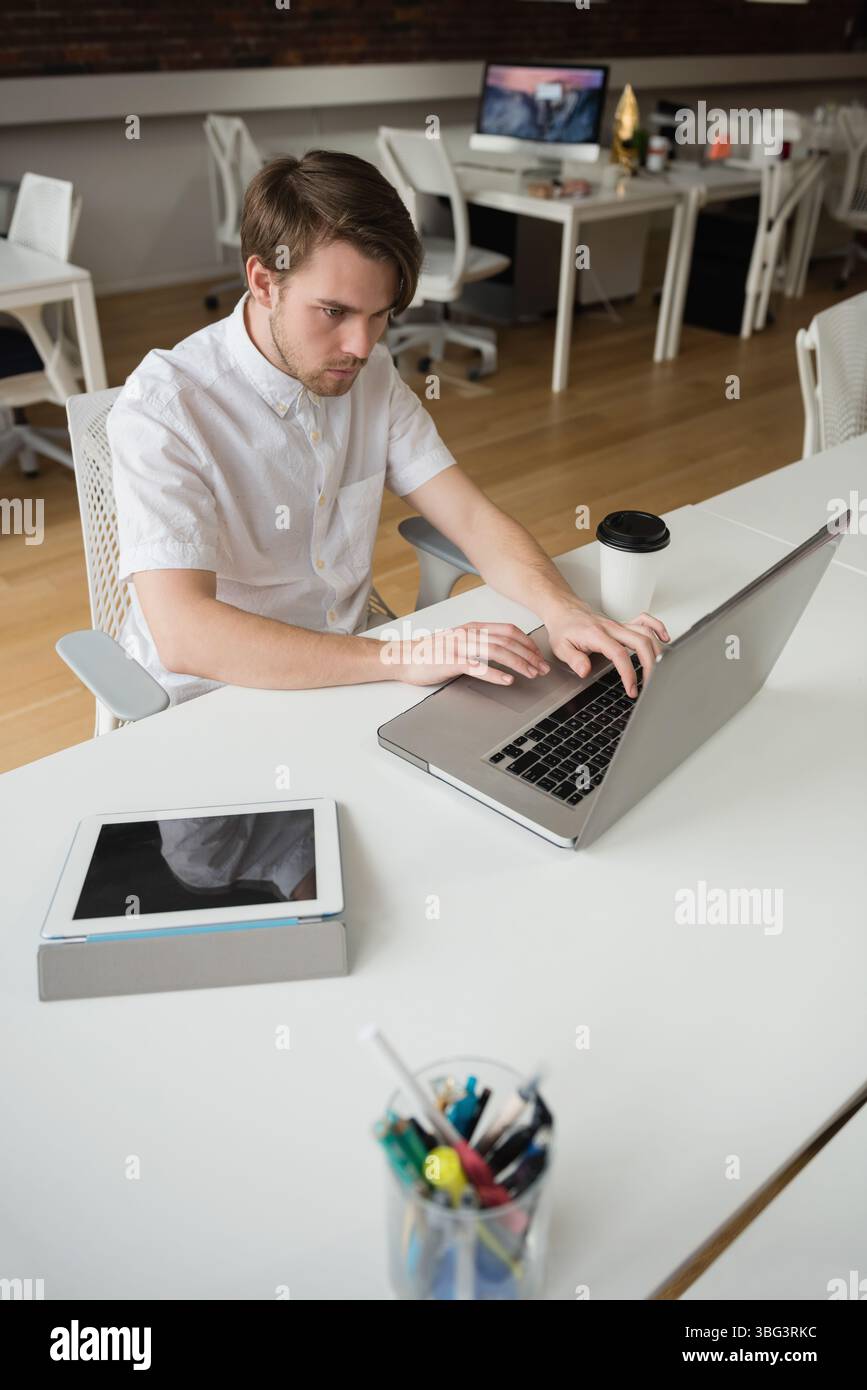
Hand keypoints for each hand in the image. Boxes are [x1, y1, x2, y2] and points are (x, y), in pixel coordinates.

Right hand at [384, 621, 550, 687]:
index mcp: (473, 628)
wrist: (404, 658)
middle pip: (507, 641)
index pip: (508, 630)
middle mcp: (469, 634)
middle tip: (542, 668)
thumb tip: (506, 652)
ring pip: (496, 651)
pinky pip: (477, 666)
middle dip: (529, 655)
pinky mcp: (450, 661)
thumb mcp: (461, 642)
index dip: (528, 642)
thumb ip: (481, 643)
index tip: (539, 656)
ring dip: (518, 663)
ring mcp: (460, 646)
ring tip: (531, 674)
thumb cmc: (432, 653)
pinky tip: (506, 680)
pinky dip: (494, 673)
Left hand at [543, 598, 669, 696]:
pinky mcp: (623, 625)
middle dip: (650, 665)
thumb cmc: (564, 627)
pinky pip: (645, 622)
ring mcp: (619, 625)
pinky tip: (664, 640)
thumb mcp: (560, 647)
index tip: (631, 688)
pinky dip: (658, 629)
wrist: (564, 610)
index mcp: (597, 635)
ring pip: (646, 634)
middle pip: (641, 642)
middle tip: (648, 684)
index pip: (619, 654)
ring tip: (657, 671)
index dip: (628, 673)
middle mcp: (612, 628)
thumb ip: (574, 659)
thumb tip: (584, 670)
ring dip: (656, 652)